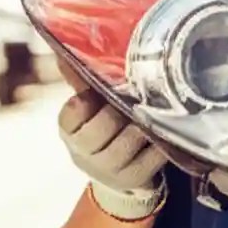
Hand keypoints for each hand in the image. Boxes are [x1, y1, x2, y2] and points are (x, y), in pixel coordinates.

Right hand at [57, 80, 168, 220]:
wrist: (114, 172)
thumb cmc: (103, 128)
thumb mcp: (89, 107)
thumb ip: (81, 79)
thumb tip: (65, 49)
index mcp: (70, 131)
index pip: (71, 114)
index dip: (84, 102)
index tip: (95, 92)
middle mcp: (84, 154)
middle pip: (101, 128)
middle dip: (118, 110)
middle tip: (133, 96)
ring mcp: (110, 170)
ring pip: (127, 143)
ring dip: (140, 123)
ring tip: (150, 110)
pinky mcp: (135, 178)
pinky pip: (152, 157)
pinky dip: (159, 141)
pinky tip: (162, 128)